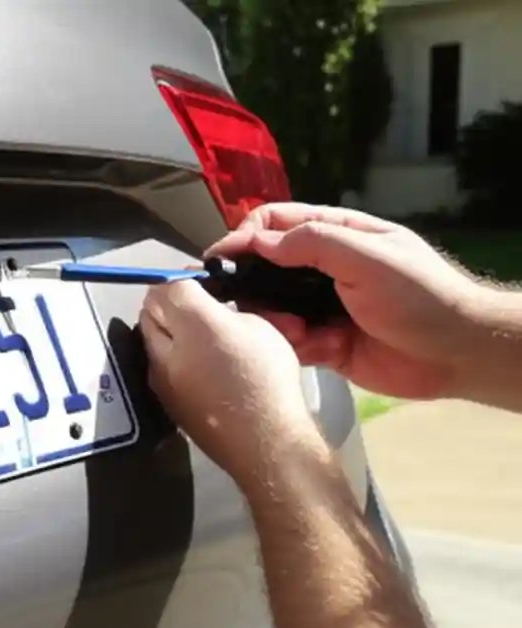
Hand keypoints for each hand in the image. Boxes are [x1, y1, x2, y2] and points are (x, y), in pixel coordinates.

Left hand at [140, 280, 325, 485]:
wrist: (263, 443)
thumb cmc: (267, 381)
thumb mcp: (259, 328)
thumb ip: (225, 309)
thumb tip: (208, 304)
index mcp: (192, 325)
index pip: (168, 286)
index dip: (183, 278)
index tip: (203, 284)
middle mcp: (164, 350)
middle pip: (149, 310)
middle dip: (168, 301)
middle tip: (198, 306)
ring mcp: (158, 379)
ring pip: (150, 338)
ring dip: (167, 329)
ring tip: (199, 335)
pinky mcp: (163, 400)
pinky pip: (159, 365)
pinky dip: (172, 356)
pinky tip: (200, 364)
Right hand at [208, 203, 484, 399]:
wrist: (456, 352)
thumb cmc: (419, 295)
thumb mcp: (367, 257)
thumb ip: (312, 243)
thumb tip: (259, 242)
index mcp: (336, 235)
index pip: (276, 223)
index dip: (245, 235)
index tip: (224, 258)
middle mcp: (323, 268)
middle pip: (265, 268)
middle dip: (251, 284)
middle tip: (247, 303)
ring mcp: (322, 307)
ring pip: (272, 309)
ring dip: (272, 320)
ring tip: (294, 330)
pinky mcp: (325, 344)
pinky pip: (290, 342)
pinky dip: (293, 346)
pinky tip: (316, 348)